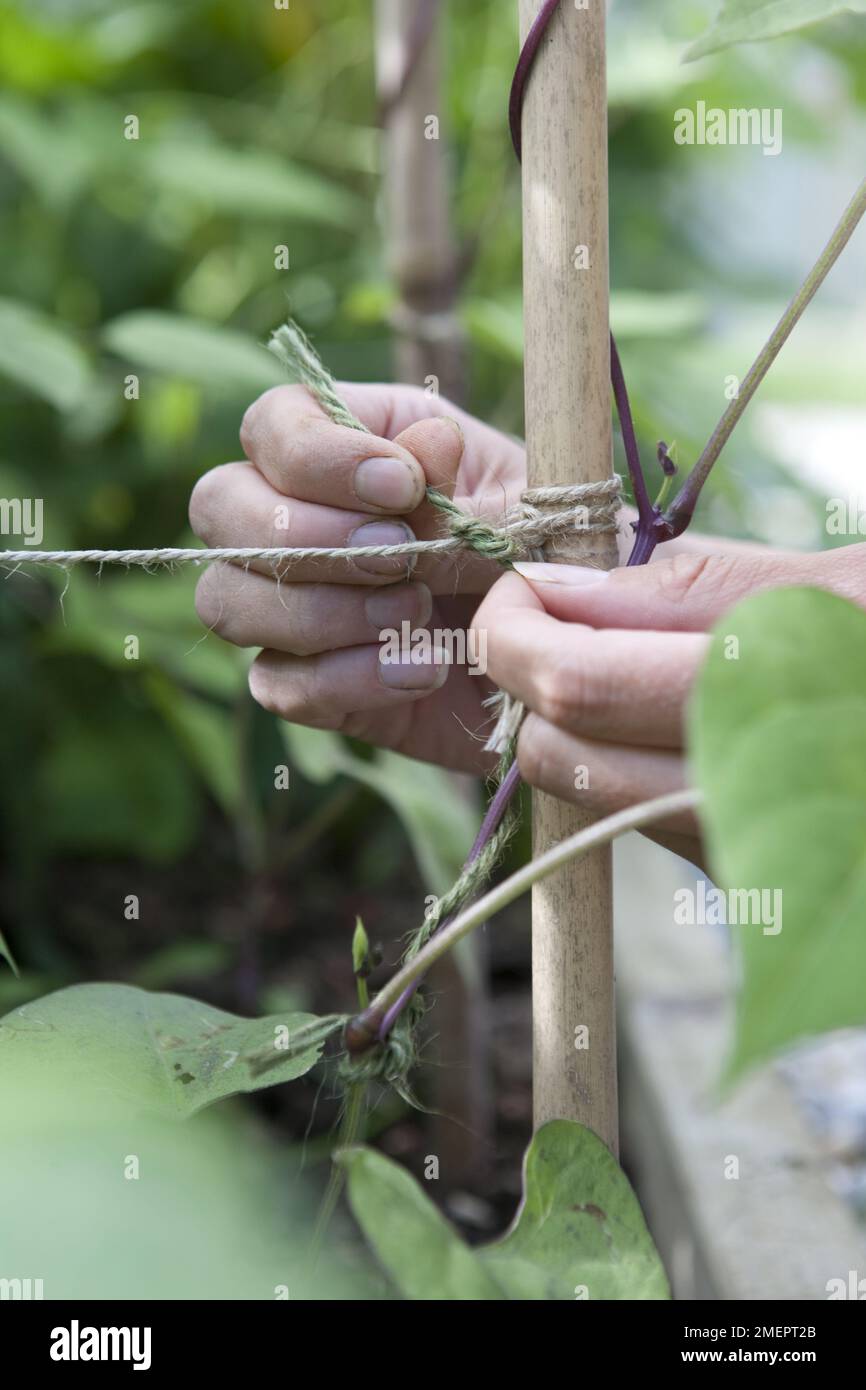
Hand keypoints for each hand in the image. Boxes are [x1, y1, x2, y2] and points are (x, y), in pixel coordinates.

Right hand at [189, 383, 523, 771]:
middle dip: (303, 535)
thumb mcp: (530, 509)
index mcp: (360, 443)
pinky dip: (344, 681)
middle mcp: (306, 519)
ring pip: (228, 599)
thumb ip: (465, 488)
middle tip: (400, 558)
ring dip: (320, 612)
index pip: (272, 424)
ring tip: (418, 614)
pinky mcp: (314, 685)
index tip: (402, 488)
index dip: (315, 456)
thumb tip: (417, 452)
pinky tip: (420, 671)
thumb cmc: (558, 560)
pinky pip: (275, 685)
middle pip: (218, 506)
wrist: (578, 667)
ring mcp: (298, 606)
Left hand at [472, 543, 865, 865]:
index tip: (516, 589)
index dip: (516, 627)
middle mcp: (759, 784)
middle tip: (533, 620)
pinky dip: (610, 760)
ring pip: (587, 795)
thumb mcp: (849, 584)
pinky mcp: (749, 873)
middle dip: (523, 678)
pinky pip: (635, 818)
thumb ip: (701, 583)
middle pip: (565, 751)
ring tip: (592, 656)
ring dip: (559, 724)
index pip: (585, 677)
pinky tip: (646, 711)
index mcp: (791, 685)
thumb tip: (563, 583)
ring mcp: (751, 843)